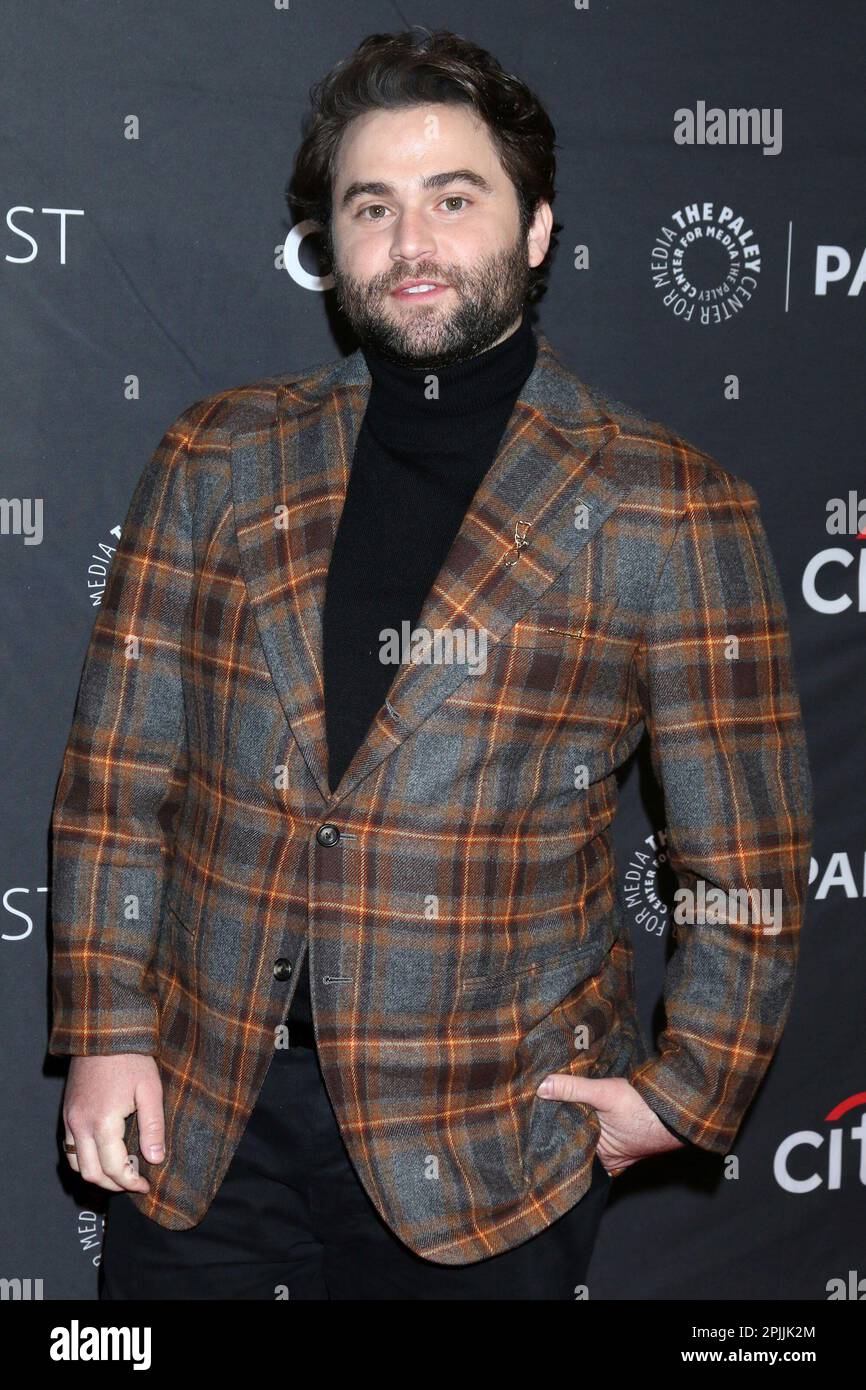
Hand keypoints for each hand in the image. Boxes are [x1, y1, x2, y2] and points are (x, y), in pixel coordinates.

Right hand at [61, 1053, 164, 1194]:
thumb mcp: (150, 1090)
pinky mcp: (67, 1113)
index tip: (146, 1185)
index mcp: (103, 1122)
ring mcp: (70, 1119)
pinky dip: (85, 1160)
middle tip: (135, 1183)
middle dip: (114, 1184)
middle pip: (91, 1173)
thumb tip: (155, 1159)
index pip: (114, 1168)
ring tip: (120, 1172)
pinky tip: (104, 1155)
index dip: (130, 1183)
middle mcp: (81, 1125)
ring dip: (97, 1174)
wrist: (104, 1032)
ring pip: (77, 1164)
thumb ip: (153, 1127)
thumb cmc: (131, 1059)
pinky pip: (70, 1148)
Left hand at [535, 1073, 685, 1175]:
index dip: (548, 1134)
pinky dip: (587, 1119)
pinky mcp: (621, 1138)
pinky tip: (574, 1104)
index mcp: (600, 1158)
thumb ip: (573, 1089)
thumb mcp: (606, 1093)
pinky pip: (597, 1130)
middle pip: (574, 1142)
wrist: (679, 1109)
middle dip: (558, 1126)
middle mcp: (606, 1159)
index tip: (530, 1119)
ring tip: (548, 1103)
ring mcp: (614, 1150)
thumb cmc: (645, 1108)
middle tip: (534, 1108)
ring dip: (573, 1120)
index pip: (564, 1149)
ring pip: (585, 1135)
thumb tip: (541, 1087)